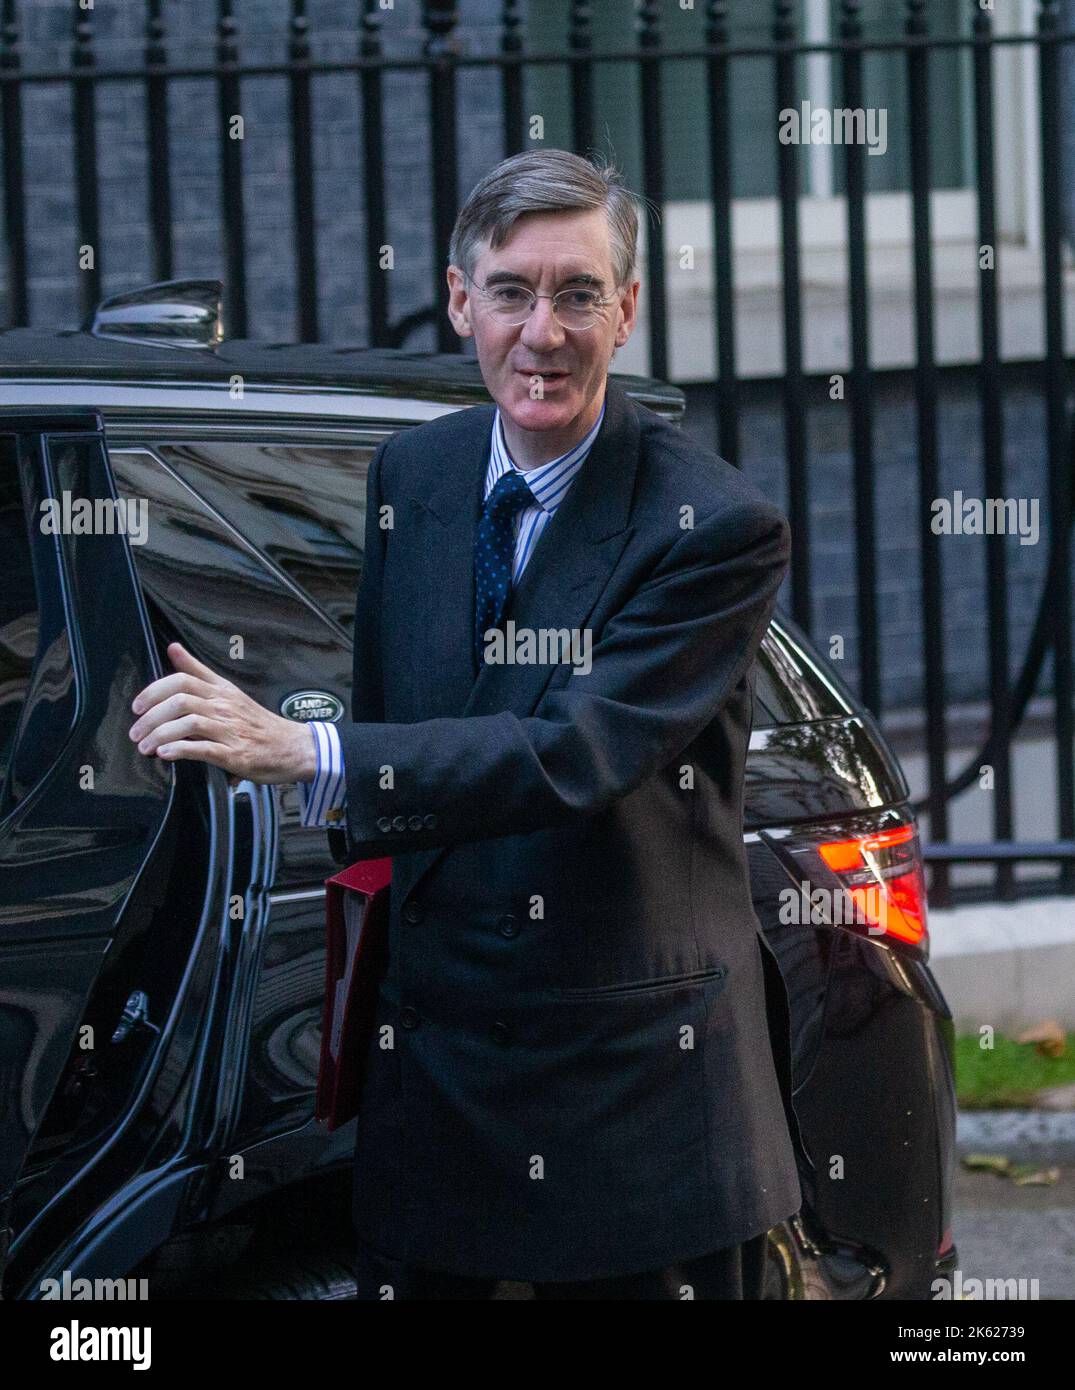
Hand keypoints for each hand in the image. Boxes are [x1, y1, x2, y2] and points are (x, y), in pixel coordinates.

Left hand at [128, 642, 317, 783]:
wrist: (293, 747)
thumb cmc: (258, 723)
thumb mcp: (229, 691)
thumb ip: (198, 671)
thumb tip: (174, 649)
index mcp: (221, 691)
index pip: (183, 679)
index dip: (154, 691)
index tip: (138, 705)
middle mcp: (224, 707)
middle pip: (180, 700)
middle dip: (150, 716)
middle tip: (136, 731)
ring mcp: (230, 730)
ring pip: (188, 723)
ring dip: (160, 735)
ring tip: (146, 747)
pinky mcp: (235, 754)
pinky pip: (203, 749)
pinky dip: (180, 750)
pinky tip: (167, 754)